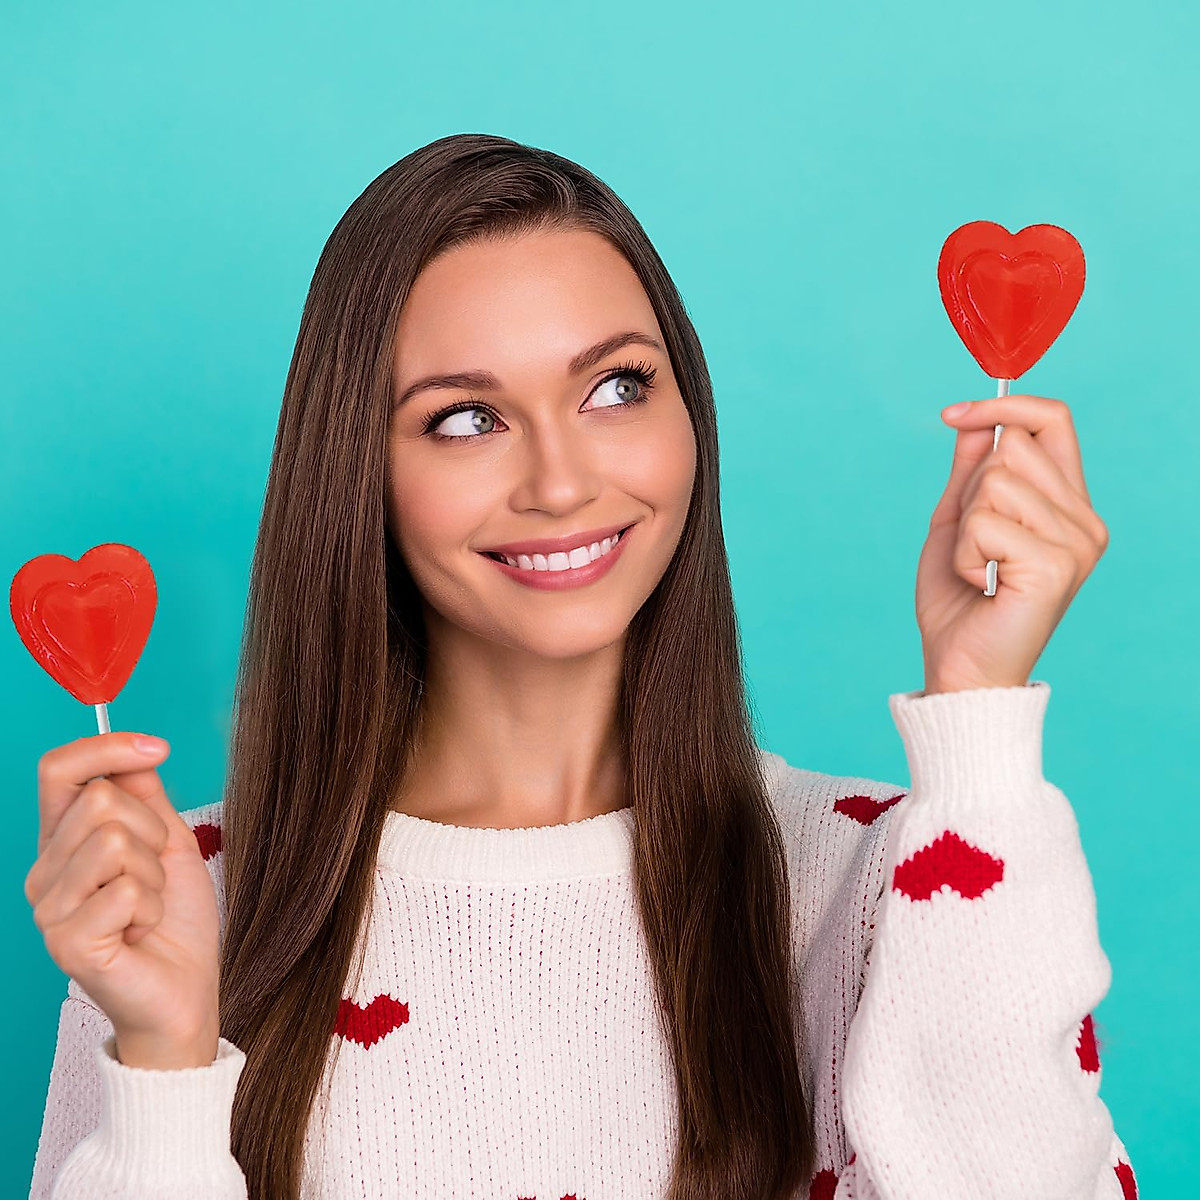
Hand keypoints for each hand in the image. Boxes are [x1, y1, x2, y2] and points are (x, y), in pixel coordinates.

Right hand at [25, 733, 221, 1067]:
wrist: (186, 990)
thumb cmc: (175, 920)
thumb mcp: (169, 842)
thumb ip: (146, 796)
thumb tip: (136, 751)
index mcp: (63, 842)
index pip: (59, 771)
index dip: (107, 747)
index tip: (159, 747)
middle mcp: (45, 873)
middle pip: (100, 801)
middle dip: (152, 831)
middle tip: (154, 876)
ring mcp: (50, 910)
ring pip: (115, 841)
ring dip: (154, 872)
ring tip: (147, 906)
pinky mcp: (68, 943)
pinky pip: (125, 890)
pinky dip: (152, 906)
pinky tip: (142, 931)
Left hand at [916, 394, 1108, 694]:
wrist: (960, 668)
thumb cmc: (959, 602)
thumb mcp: (957, 522)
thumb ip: (970, 471)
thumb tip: (974, 419)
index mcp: (1068, 505)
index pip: (1053, 420)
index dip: (1002, 406)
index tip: (952, 415)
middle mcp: (1084, 521)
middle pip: (1013, 446)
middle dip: (971, 489)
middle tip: (974, 544)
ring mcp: (1076, 543)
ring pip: (995, 481)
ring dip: (965, 527)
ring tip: (978, 569)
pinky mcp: (1056, 565)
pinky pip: (984, 522)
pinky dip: (964, 554)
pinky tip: (980, 584)